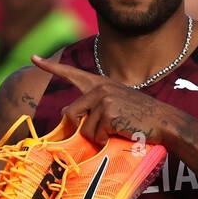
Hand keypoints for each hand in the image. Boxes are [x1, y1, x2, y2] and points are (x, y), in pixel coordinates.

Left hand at [30, 53, 179, 146]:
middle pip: (70, 113)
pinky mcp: (108, 112)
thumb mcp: (115, 105)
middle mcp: (99, 87)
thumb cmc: (138, 117)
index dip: (50, 66)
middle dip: (81, 128)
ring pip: (83, 128)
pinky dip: (105, 140)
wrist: (164, 121)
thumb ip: (92, 106)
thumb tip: (66, 114)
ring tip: (117, 130)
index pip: (71, 73)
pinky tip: (121, 132)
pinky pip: (95, 134)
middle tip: (103, 130)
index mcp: (100, 84)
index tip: (33, 58)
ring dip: (97, 136)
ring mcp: (104, 98)